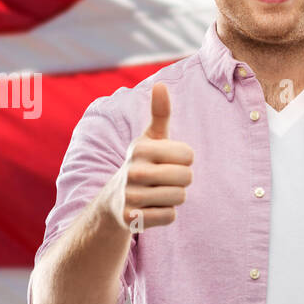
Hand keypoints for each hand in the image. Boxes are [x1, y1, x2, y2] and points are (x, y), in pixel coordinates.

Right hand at [112, 82, 194, 230]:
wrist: (114, 200)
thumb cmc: (143, 163)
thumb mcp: (151, 139)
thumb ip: (160, 113)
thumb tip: (160, 84)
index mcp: (140, 148)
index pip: (188, 155)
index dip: (185, 160)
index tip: (169, 161)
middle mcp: (132, 170)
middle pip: (186, 177)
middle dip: (182, 180)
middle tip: (166, 180)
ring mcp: (130, 195)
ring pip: (179, 198)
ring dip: (174, 198)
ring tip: (158, 193)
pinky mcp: (131, 219)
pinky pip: (169, 216)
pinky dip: (166, 214)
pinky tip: (152, 208)